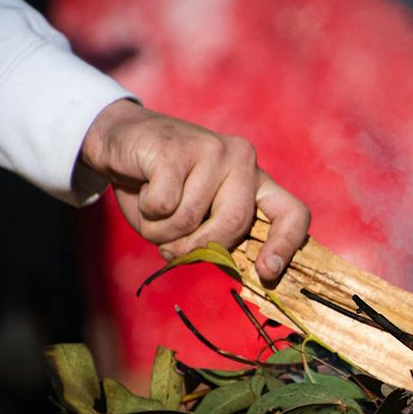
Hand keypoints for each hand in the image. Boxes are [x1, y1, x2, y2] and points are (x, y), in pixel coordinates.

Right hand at [79, 99, 309, 282]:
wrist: (120, 142)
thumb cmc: (162, 188)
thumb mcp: (199, 218)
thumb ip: (219, 240)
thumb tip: (233, 268)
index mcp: (255, 181)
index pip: (293, 213)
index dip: (286, 246)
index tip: (266, 272)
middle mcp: (242, 160)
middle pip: (233, 225)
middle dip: (196, 246)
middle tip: (172, 243)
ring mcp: (212, 150)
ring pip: (191, 219)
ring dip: (162, 230)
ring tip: (154, 207)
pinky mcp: (176, 149)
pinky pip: (164, 205)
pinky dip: (147, 210)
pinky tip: (144, 187)